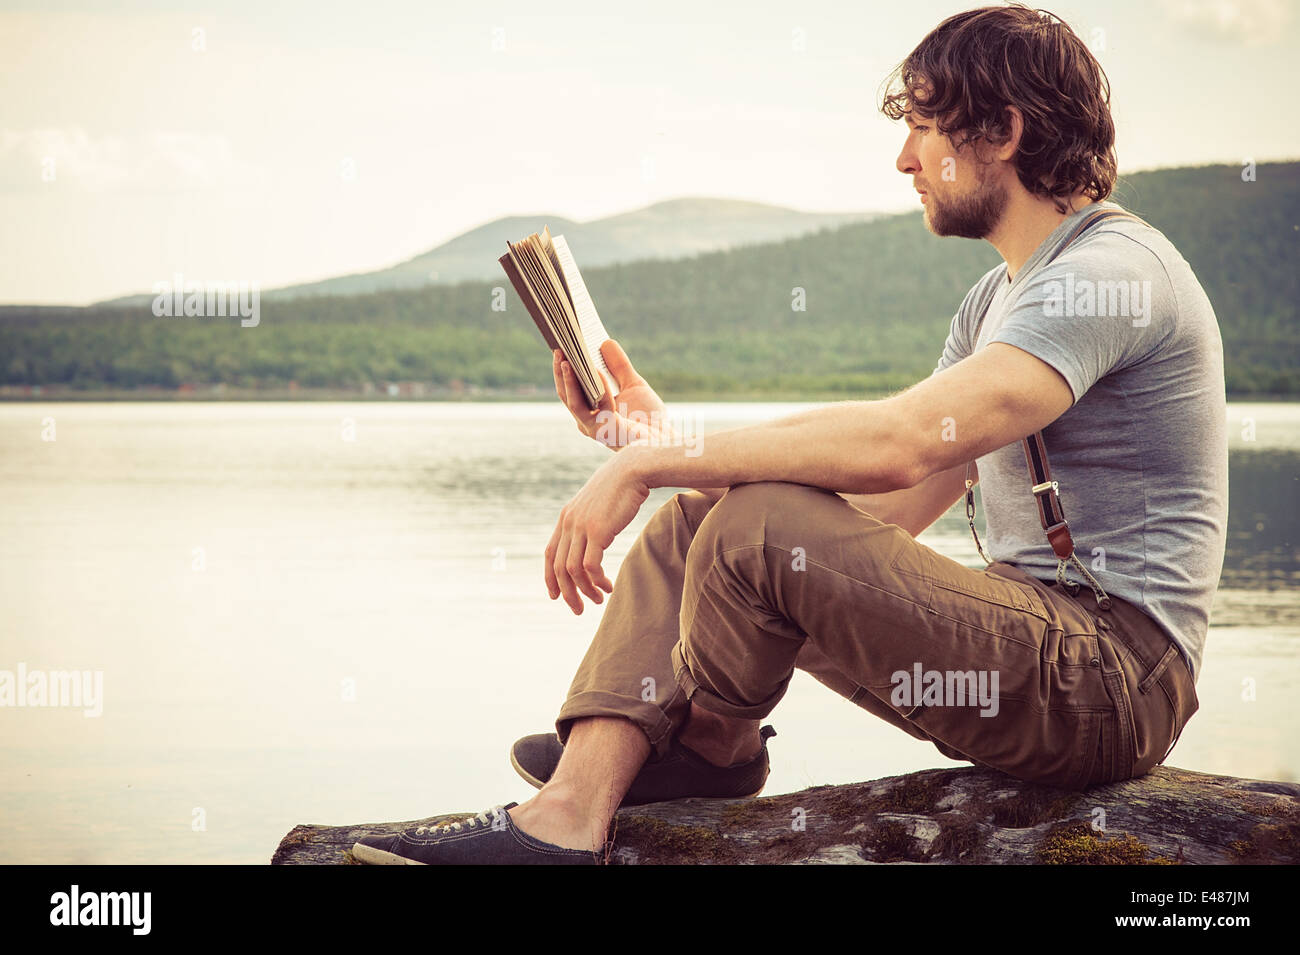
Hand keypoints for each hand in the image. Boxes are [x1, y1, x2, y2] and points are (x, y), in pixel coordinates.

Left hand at [544, 449, 650, 613]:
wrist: (633, 469)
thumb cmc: (621, 486)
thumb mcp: (598, 504)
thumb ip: (590, 521)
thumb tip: (594, 540)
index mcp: (565, 517)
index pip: (549, 554)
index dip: (550, 578)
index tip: (556, 596)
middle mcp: (568, 523)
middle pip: (558, 568)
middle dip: (567, 593)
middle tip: (579, 609)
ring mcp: (581, 527)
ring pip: (573, 570)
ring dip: (585, 590)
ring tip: (598, 600)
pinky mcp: (598, 531)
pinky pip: (590, 566)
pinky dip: (597, 581)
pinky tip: (608, 586)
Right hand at [553, 340, 677, 449]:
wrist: (665, 440)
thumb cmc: (648, 417)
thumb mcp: (632, 384)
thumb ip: (619, 365)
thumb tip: (605, 342)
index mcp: (589, 413)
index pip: (569, 390)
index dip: (562, 370)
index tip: (561, 347)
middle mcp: (587, 423)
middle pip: (566, 395)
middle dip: (560, 371)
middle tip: (559, 348)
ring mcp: (595, 428)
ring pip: (573, 402)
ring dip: (569, 379)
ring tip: (567, 358)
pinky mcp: (608, 431)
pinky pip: (599, 406)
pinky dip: (598, 386)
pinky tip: (597, 370)